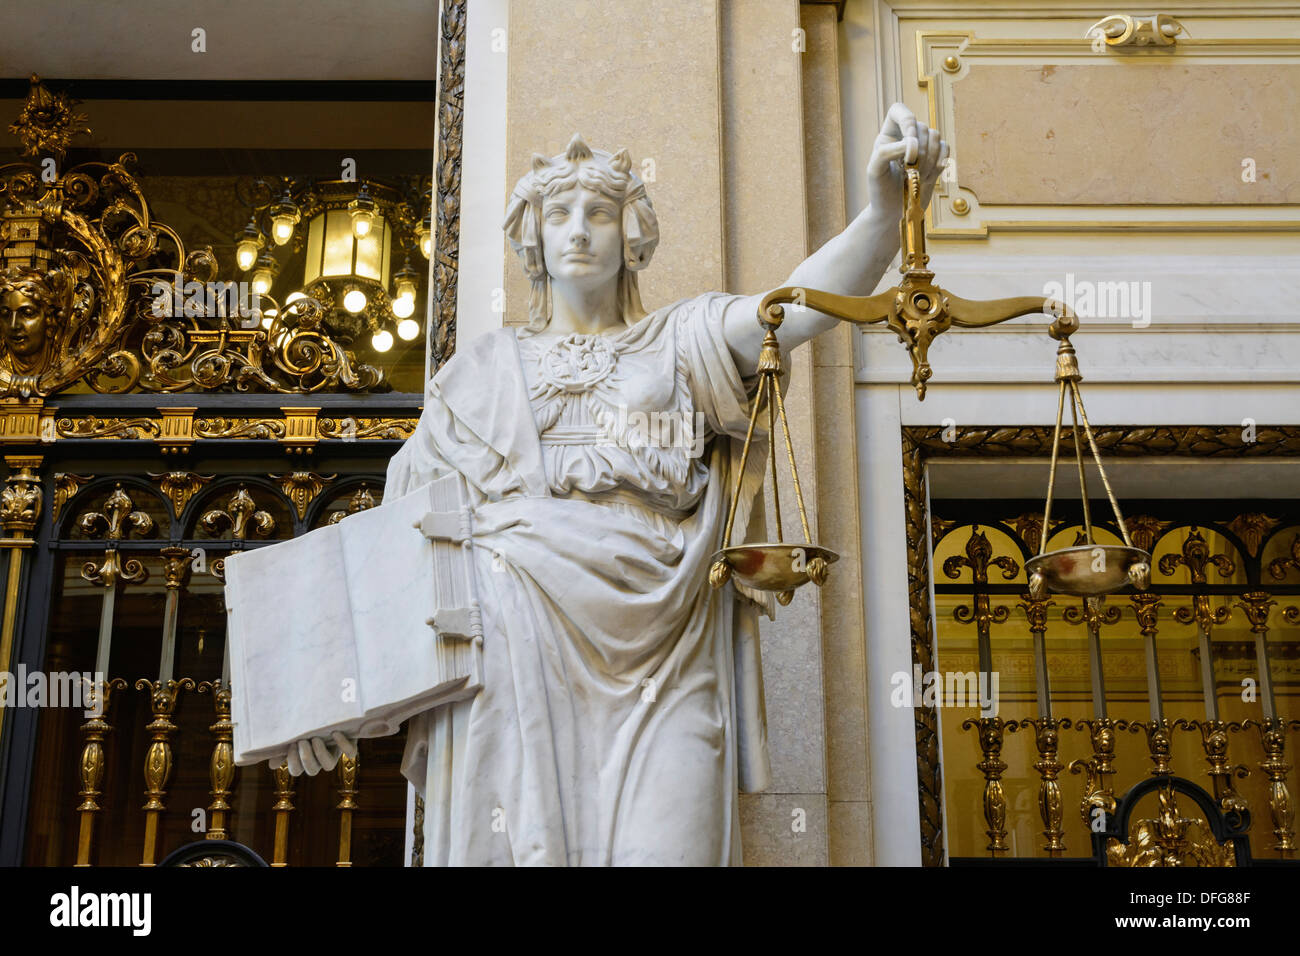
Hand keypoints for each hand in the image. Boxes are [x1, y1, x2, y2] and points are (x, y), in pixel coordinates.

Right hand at [273, 730, 357, 775]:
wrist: (333, 711)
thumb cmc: (311, 725)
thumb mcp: (296, 734)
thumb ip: (284, 748)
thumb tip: (272, 766)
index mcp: (307, 758)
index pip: (297, 770)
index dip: (293, 761)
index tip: (291, 744)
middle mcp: (320, 759)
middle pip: (312, 771)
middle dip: (305, 757)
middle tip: (302, 741)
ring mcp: (335, 754)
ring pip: (328, 766)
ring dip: (320, 753)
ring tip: (315, 739)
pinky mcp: (350, 745)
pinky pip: (350, 752)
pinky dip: (343, 744)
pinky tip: (335, 733)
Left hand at [866, 102, 948, 225]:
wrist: (893, 212)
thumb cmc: (880, 191)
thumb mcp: (875, 171)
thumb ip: (887, 152)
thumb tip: (910, 143)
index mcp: (888, 135)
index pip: (899, 110)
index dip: (908, 120)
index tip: (909, 140)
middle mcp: (905, 137)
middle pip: (921, 126)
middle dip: (920, 150)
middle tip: (910, 170)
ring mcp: (922, 146)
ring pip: (935, 135)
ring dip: (930, 158)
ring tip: (918, 177)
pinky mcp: (935, 158)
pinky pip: (945, 147)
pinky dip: (940, 162)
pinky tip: (929, 177)